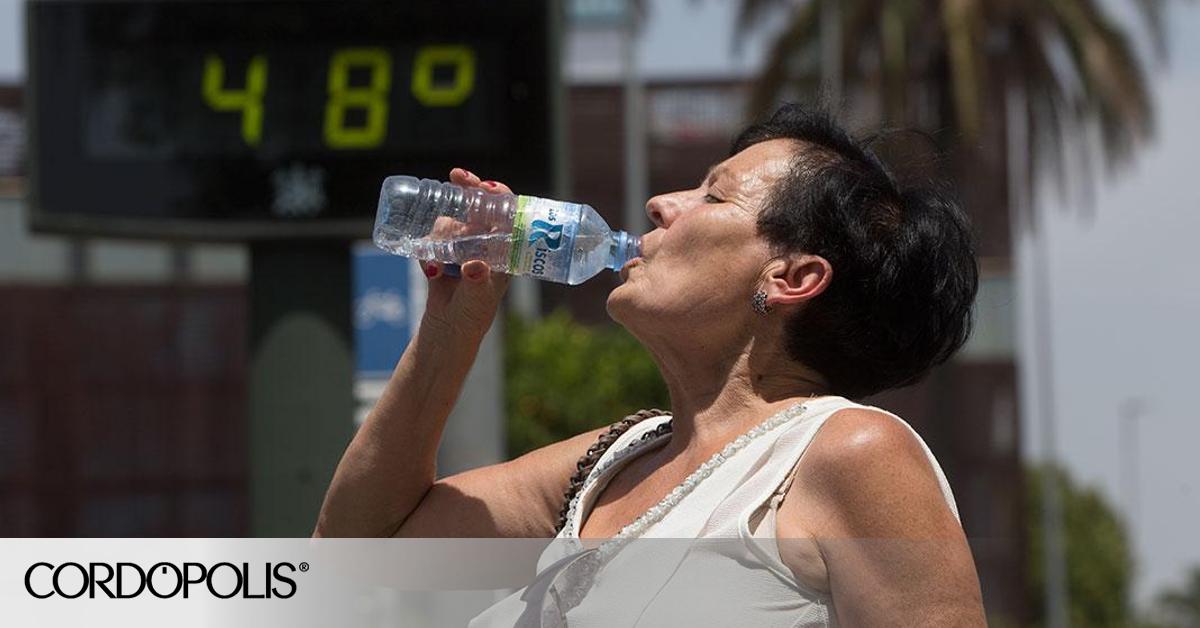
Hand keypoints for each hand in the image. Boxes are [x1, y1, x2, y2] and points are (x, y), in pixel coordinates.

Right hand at [417, 167, 511, 340]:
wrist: (448, 330)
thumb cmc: (473, 315)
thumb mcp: (479, 300)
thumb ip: (477, 283)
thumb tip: (475, 266)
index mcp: (503, 250)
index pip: (505, 214)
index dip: (497, 194)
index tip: (485, 184)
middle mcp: (484, 243)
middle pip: (476, 207)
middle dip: (466, 189)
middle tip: (457, 176)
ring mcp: (461, 245)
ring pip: (448, 222)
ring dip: (442, 234)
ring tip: (441, 266)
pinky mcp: (440, 252)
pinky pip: (429, 240)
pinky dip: (426, 250)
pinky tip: (431, 271)